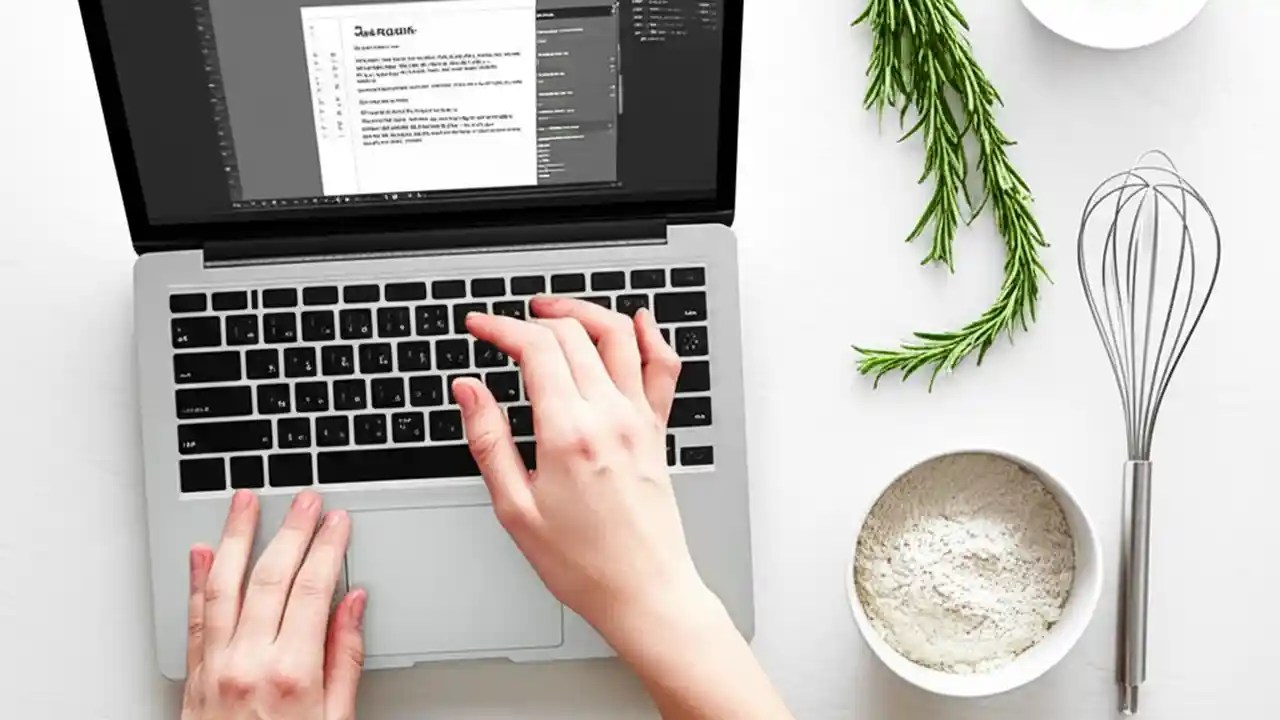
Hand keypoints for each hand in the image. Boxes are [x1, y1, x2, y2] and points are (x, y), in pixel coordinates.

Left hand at [182, 490, 365, 719]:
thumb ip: (344, 658)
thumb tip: (353, 605)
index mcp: (292, 674)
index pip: (312, 588)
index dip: (328, 547)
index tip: (338, 522)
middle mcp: (248, 664)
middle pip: (269, 577)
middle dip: (290, 530)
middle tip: (305, 499)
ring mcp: (215, 668)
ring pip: (224, 585)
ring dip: (235, 536)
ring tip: (245, 503)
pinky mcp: (194, 678)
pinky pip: (195, 616)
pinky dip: (198, 579)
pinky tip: (203, 552)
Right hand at [454, 297, 712, 634]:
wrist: (643, 591)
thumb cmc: (583, 563)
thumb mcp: (515, 508)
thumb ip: (489, 440)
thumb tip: (469, 391)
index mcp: (569, 434)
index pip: (536, 349)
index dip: (501, 327)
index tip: (478, 326)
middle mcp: (609, 417)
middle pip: (572, 334)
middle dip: (532, 318)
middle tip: (504, 326)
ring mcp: (639, 420)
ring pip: (617, 336)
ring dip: (583, 311)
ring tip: (553, 311)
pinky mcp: (657, 430)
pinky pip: (662, 368)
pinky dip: (649, 336)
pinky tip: (635, 322)